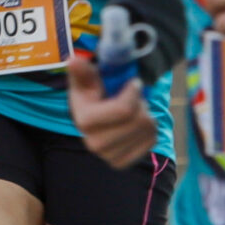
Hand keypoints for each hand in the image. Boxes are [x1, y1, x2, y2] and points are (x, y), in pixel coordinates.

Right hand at [67, 54, 155, 168]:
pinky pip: (151, 141)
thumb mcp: (88, 80)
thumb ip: (83, 71)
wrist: (96, 117)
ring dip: (146, 115)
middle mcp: (94, 144)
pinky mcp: (123, 163)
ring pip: (148, 130)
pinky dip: (149, 130)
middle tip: (133, 99)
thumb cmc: (93, 94)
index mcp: (85, 122)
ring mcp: (109, 157)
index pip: (124, 110)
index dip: (134, 93)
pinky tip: (135, 125)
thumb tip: (73, 61)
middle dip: (141, 104)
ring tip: (133, 111)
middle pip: (139, 120)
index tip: (133, 84)